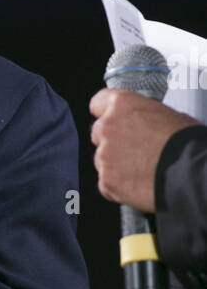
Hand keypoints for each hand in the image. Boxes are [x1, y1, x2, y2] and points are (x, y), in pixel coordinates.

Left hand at [88, 88, 200, 211]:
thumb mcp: (166, 114)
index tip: (113, 120)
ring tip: (141, 170)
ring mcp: (104, 155)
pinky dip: (118, 186)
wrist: (190, 173)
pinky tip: (138, 184)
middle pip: (98, 133)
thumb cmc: (185, 141)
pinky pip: (106, 183)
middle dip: (112, 141)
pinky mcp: (106, 181)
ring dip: (115, 164)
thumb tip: (141, 122)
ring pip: (102, 160)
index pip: (98, 103)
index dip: (106, 113)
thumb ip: (142, 116)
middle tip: (134, 150)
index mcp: (121, 104)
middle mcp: (107, 127)